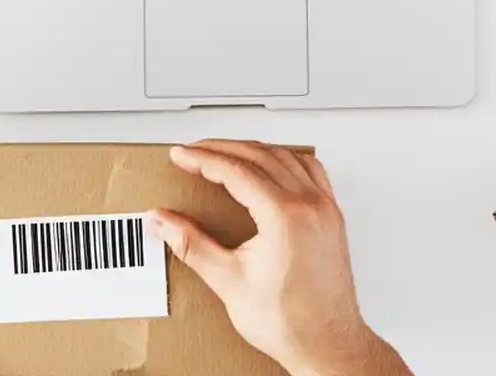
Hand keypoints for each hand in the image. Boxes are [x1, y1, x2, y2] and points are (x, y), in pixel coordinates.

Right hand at [146, 141, 410, 375]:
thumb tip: (162, 221)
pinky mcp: (332, 218)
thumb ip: (191, 244)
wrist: (328, 346)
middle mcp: (310, 205)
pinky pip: (311, 171)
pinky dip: (285, 160)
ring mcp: (326, 209)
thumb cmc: (289, 322)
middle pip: (260, 156)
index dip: (203, 159)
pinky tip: (273, 166)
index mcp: (284, 216)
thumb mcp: (228, 281)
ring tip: (225, 153)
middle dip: (222, 148)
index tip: (181, 156)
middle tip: (194, 151)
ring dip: (252, 149)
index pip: (236, 170)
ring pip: (286, 157)